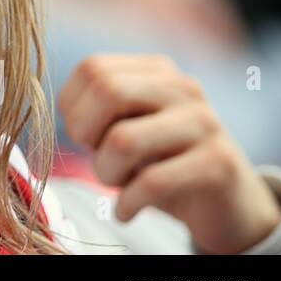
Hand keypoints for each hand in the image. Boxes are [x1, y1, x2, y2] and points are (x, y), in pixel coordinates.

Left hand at [59, 54, 280, 253]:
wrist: (228, 205)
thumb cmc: (162, 164)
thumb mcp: (126, 128)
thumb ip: (95, 110)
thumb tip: (52, 107)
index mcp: (157, 71)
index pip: (93, 68)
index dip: (73, 107)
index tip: (84, 137)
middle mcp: (183, 88)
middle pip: (107, 91)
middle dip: (85, 133)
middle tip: (97, 159)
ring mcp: (204, 123)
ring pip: (124, 139)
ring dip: (106, 172)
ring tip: (115, 186)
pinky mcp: (218, 163)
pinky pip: (153, 182)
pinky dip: (127, 203)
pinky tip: (126, 212)